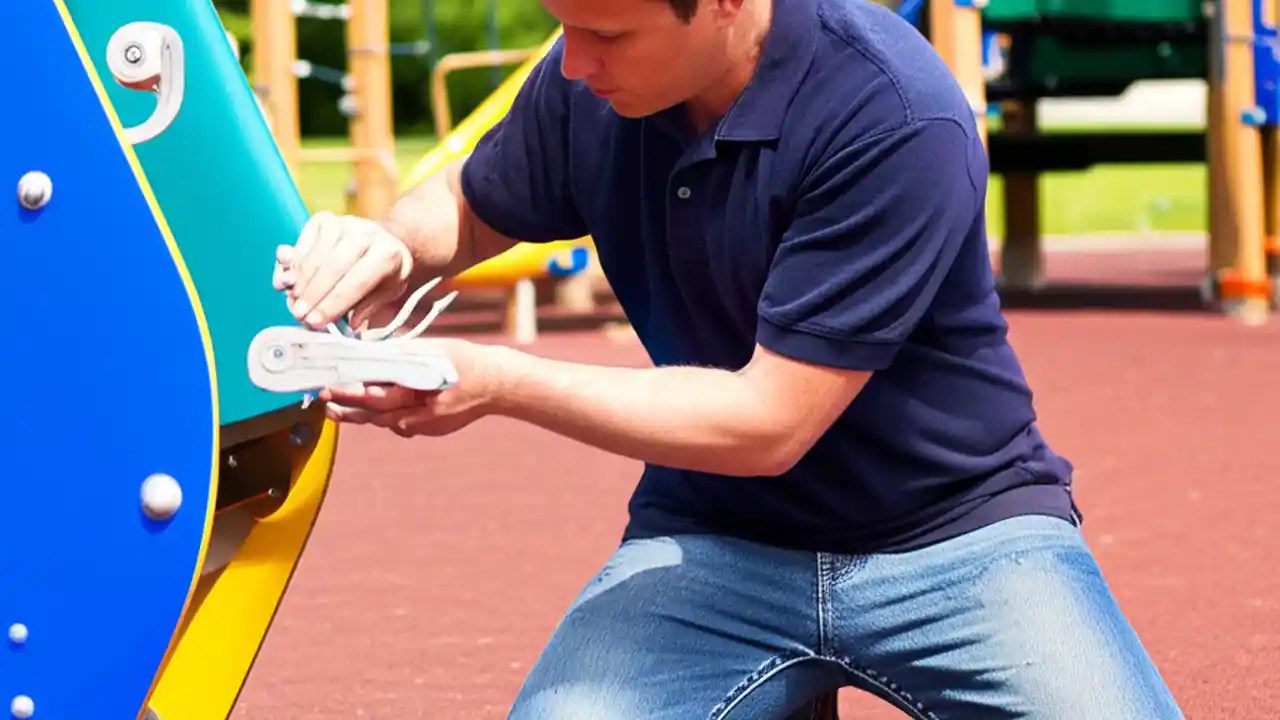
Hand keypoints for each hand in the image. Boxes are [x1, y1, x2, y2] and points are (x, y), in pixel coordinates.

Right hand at [273, 210, 414, 329]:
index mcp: (387, 253)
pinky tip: (290, 282)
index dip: (333, 303)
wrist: (384, 238)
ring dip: (300, 282)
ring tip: (293, 301)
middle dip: (313, 294)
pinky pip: (302, 245)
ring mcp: (342, 223)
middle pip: (332, 267)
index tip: (316, 321)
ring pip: (314, 256)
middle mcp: (365, 233)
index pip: (357, 281)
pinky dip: (293, 266)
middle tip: (299, 314)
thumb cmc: (386, 271)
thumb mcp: (389, 291)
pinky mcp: (323, 220)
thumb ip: (369, 307)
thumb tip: (348, 325)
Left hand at [319, 338, 508, 437]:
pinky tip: (367, 413)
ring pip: (385, 422)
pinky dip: (384, 418)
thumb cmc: (467, 362)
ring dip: (360, 415)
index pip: (377, 395)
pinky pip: (401, 425)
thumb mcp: (433, 349)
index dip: (351, 392)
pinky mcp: (429, 428)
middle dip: (348, 405)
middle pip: (376, 413)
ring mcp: (425, 424)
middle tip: (323, 399)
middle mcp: (419, 413)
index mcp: (419, 392)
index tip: (330, 387)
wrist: (498, 385)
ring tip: (335, 410)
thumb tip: (369, 349)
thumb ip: (401, 352)